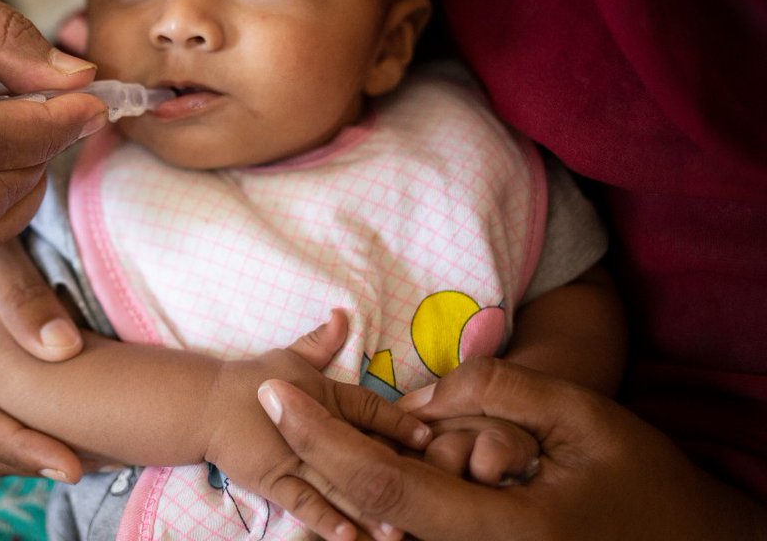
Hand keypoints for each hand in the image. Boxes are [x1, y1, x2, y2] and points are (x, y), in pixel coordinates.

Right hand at [206, 312, 431, 540]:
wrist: (208, 404)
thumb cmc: (253, 379)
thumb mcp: (291, 356)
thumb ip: (323, 340)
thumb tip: (343, 312)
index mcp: (325, 396)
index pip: (368, 409)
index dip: (398, 422)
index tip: (427, 437)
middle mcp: (315, 426)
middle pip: (359, 452)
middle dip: (392, 473)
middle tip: (427, 493)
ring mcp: (294, 456)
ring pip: (337, 484)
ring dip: (367, 507)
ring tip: (399, 531)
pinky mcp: (274, 481)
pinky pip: (303, 503)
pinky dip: (326, 520)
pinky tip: (350, 536)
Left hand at [263, 357, 766, 539]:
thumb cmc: (644, 483)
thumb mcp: (581, 417)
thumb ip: (495, 393)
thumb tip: (417, 400)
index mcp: (498, 529)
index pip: (380, 480)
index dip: (319, 433)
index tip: (273, 391)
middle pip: (366, 512)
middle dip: (317, 455)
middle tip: (278, 404)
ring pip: (382, 530)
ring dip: (339, 482)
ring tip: (305, 429)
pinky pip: (413, 536)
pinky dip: (375, 505)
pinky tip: (349, 469)